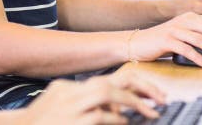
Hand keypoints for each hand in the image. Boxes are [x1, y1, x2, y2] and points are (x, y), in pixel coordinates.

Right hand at [20, 69, 165, 123]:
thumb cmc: (41, 124)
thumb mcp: (60, 107)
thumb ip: (83, 104)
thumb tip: (116, 112)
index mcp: (67, 88)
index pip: (105, 81)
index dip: (132, 86)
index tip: (152, 94)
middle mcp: (69, 93)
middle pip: (108, 83)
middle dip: (138, 90)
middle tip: (160, 100)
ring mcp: (70, 107)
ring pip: (106, 94)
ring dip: (131, 102)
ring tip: (150, 112)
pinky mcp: (74, 122)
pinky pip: (99, 116)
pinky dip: (115, 119)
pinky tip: (125, 122)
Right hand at [130, 12, 201, 68]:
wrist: (138, 42)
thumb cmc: (162, 40)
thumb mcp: (183, 34)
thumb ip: (199, 36)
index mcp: (190, 17)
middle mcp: (184, 21)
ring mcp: (175, 30)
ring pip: (200, 39)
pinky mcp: (166, 41)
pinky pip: (186, 49)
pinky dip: (198, 57)